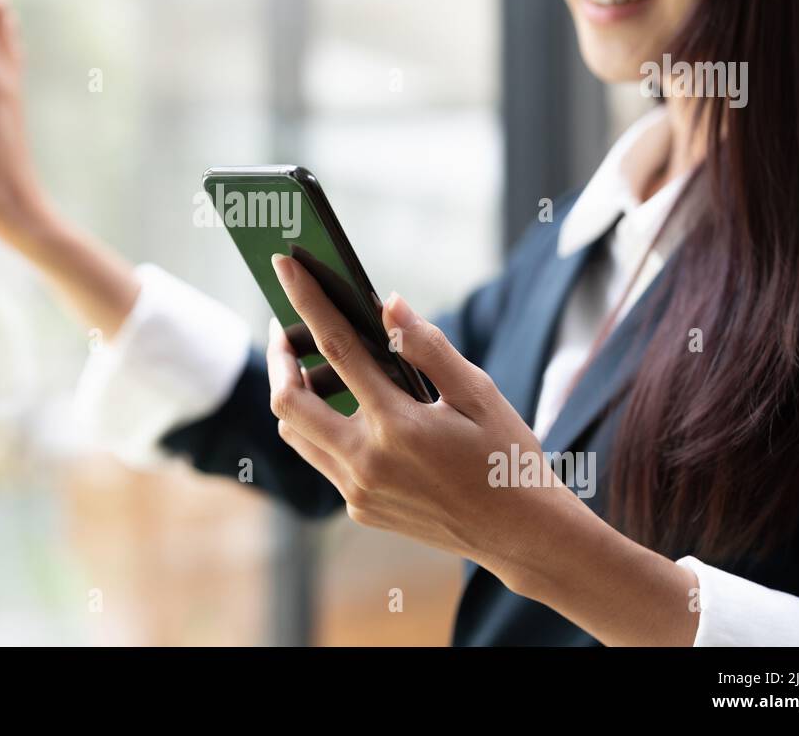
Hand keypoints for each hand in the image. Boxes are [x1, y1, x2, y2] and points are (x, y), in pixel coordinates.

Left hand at [266, 253, 593, 584]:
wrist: (519, 533)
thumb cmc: (505, 454)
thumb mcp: (478, 393)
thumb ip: (427, 346)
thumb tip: (385, 302)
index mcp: (399, 425)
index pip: (336, 348)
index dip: (306, 301)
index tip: (284, 264)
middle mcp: (368, 461)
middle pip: (288, 400)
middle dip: (278, 357)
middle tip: (285, 329)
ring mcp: (358, 490)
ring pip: (295, 433)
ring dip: (293, 395)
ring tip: (310, 366)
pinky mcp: (359, 509)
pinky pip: (320, 459)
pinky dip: (319, 427)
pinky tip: (345, 408)